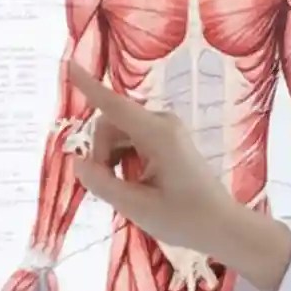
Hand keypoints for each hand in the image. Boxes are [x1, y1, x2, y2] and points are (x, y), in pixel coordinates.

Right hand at [64, 62, 243, 256]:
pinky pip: (129, 139)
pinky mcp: (166, 139)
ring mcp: (166, 129)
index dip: (88, 86)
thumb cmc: (185, 219)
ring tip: (127, 190)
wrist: (221, 225)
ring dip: (110, 157)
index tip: (69, 65)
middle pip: (110, 123)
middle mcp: (162, 123)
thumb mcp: (137, 207)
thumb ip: (102, 184)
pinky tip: (134, 183)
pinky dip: (121, 158)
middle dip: (99, 151)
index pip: (114, 105)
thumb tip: (77, 162)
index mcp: (158, 134)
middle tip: (109, 186)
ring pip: (117, 133)